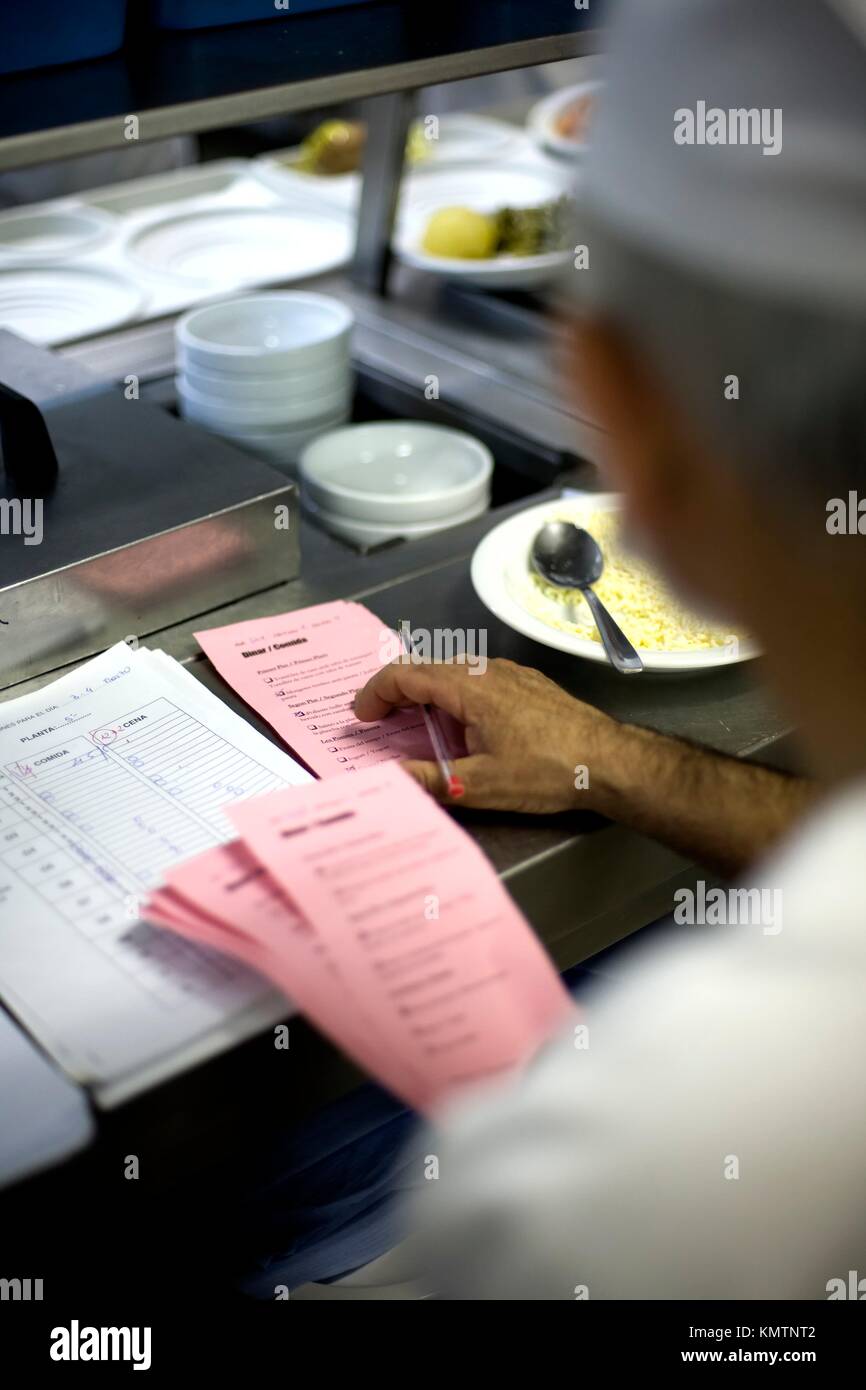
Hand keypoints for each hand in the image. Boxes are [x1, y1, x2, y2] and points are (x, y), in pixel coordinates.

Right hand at [353, 657, 618, 812]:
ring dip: (426, 691)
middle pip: (427, 668)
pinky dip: (454, 693)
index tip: (361, 714)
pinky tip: (460, 721)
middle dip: (396, 691)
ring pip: (454, 672)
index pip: (407, 675)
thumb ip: (431, 779)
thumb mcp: (481, 784)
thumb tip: (391, 779)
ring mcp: (511, 675)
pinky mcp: (529, 686)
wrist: (610, 761)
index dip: (376, 692)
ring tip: (412, 720)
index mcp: (470, 688)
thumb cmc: (548, 771)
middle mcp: (488, 671)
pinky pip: (479, 678)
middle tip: (377, 718)